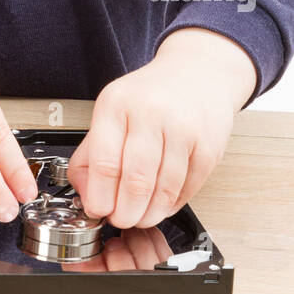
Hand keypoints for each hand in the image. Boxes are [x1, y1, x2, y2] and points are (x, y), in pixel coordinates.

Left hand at [66, 29, 256, 229]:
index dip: (100, 197)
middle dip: (125, 213)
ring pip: (163, 190)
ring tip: (140, 216)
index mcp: (117, 104)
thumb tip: (85, 193)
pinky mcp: (207, 147)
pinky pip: (187, 189)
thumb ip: (91, 151)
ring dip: (149, 214)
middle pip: (135, 181)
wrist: (198, 73)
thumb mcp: (111, 110)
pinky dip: (172, 205)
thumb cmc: (150, 95)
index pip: (104, 162)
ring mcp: (183, 129)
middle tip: (120, 219)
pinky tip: (162, 204)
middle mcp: (150, 113)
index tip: (97, 210)